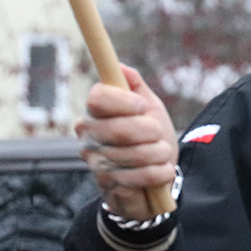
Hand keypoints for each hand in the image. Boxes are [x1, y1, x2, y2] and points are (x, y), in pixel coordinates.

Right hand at [76, 65, 177, 221]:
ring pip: (132, 154)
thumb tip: (121, 66)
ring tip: (162, 153)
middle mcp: (88, 135)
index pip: (97, 98)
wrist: (155, 177)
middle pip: (117, 128)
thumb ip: (136, 86)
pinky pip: (138, 177)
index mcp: (95, 111)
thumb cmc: (150, 137)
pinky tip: (162, 171)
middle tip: (158, 134)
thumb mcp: (149, 107)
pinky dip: (159, 173)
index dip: (123, 101)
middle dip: (149, 131)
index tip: (143, 106)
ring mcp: (95, 161)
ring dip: (159, 153)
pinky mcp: (106, 184)